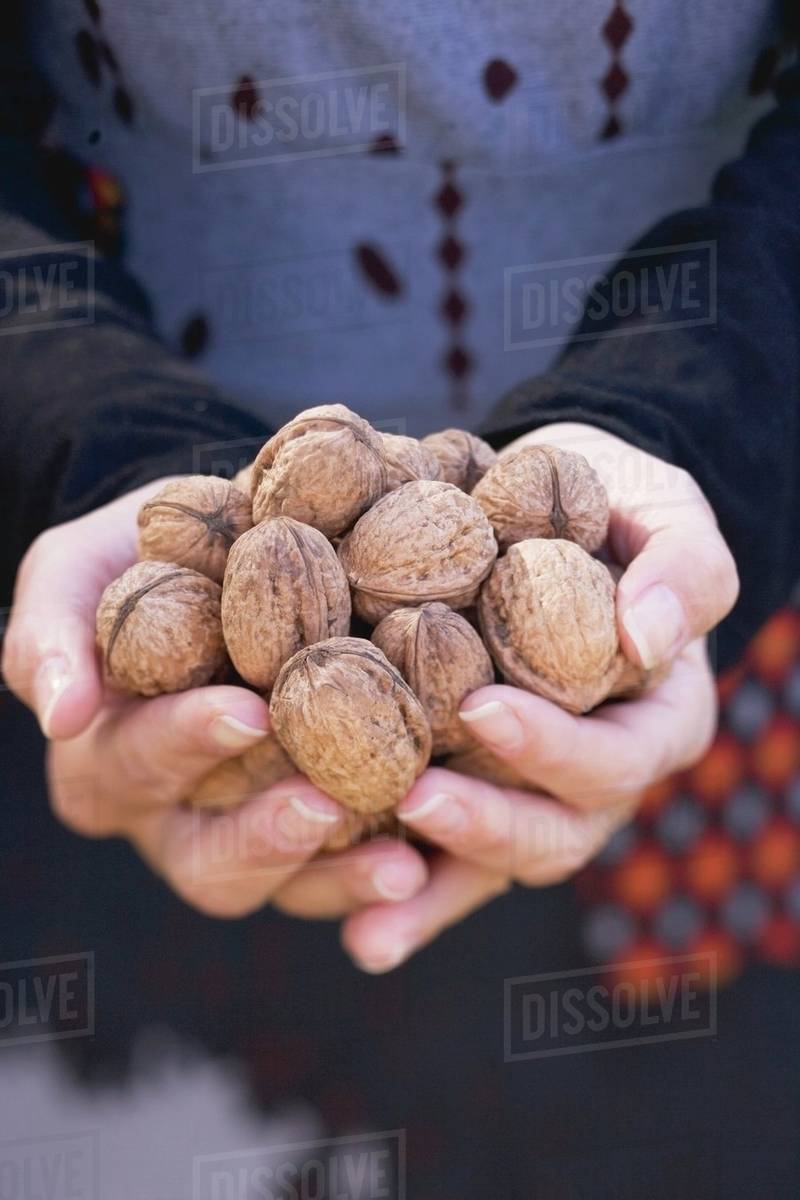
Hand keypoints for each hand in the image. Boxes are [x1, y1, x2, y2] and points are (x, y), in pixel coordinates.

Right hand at [2, 483, 428, 916]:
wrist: (234, 544)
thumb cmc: (141, 556)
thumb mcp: (77, 569)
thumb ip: (48, 630)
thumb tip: (60, 712)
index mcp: (113, 765)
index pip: (137, 769)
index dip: (185, 745)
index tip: (245, 710)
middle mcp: (184, 817)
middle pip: (212, 865)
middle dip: (266, 839)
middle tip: (325, 803)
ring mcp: (262, 828)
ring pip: (292, 886)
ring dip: (344, 879)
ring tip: (403, 865)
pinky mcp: (336, 821)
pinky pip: (362, 864)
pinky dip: (403, 868)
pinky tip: (442, 851)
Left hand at [339, 423, 738, 972]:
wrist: (544, 511)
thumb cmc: (616, 510)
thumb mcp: (667, 515)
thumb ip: (681, 568)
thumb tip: (644, 637)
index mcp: (655, 719)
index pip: (616, 756)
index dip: (555, 747)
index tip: (482, 708)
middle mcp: (596, 776)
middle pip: (556, 832)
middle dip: (488, 826)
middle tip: (417, 800)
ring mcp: (530, 794)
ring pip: (493, 868)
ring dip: (431, 900)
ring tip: (365, 926)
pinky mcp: (471, 791)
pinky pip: (440, 860)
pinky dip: (400, 899)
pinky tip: (355, 935)